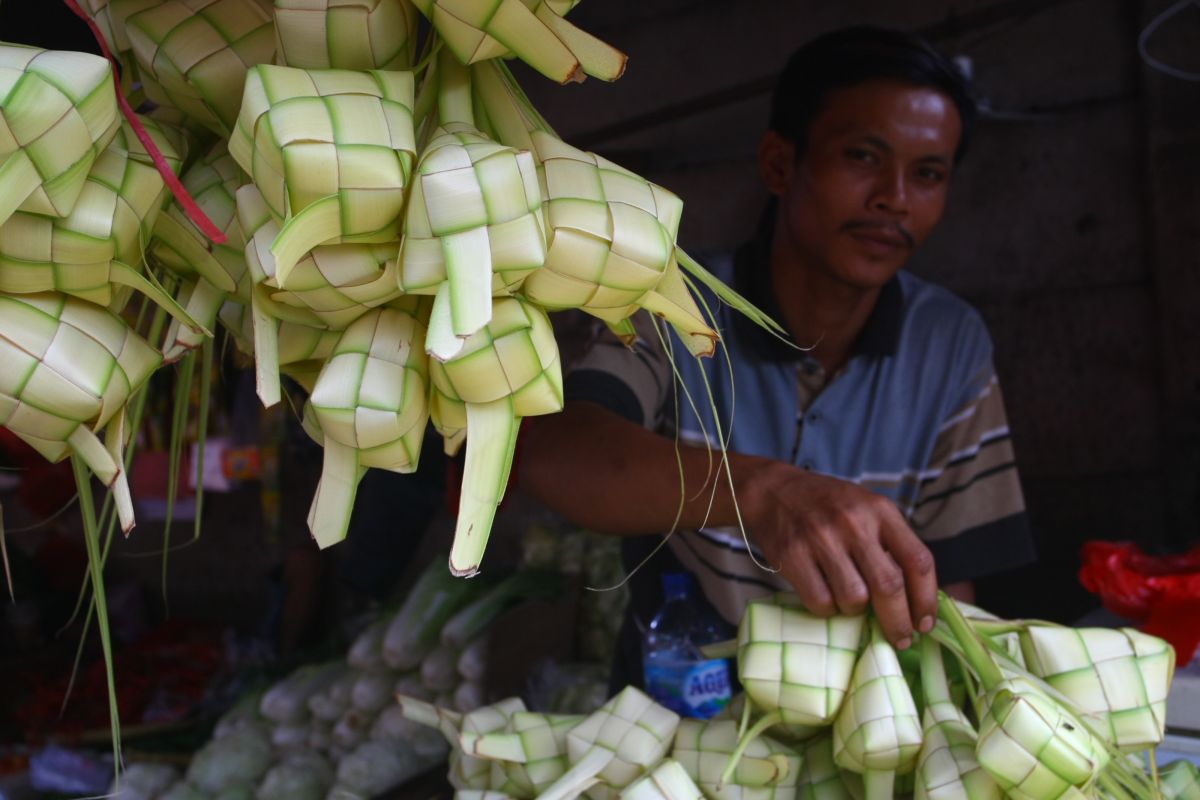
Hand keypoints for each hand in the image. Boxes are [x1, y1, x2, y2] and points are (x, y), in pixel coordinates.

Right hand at [737, 458, 937, 648]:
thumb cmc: (829, 506)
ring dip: (856, 611)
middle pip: (889, 586)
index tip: (925, 624)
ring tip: (850, 601)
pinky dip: (827, 609)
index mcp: (880, 511)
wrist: (774, 490)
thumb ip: (892, 544)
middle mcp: (853, 522)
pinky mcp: (792, 555)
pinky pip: (821, 602)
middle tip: (900, 639)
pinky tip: (826, 597)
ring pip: (854, 599)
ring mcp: (821, 538)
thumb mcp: (868, 510)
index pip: (918, 561)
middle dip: (898, 622)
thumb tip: (919, 599)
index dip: (927, 599)